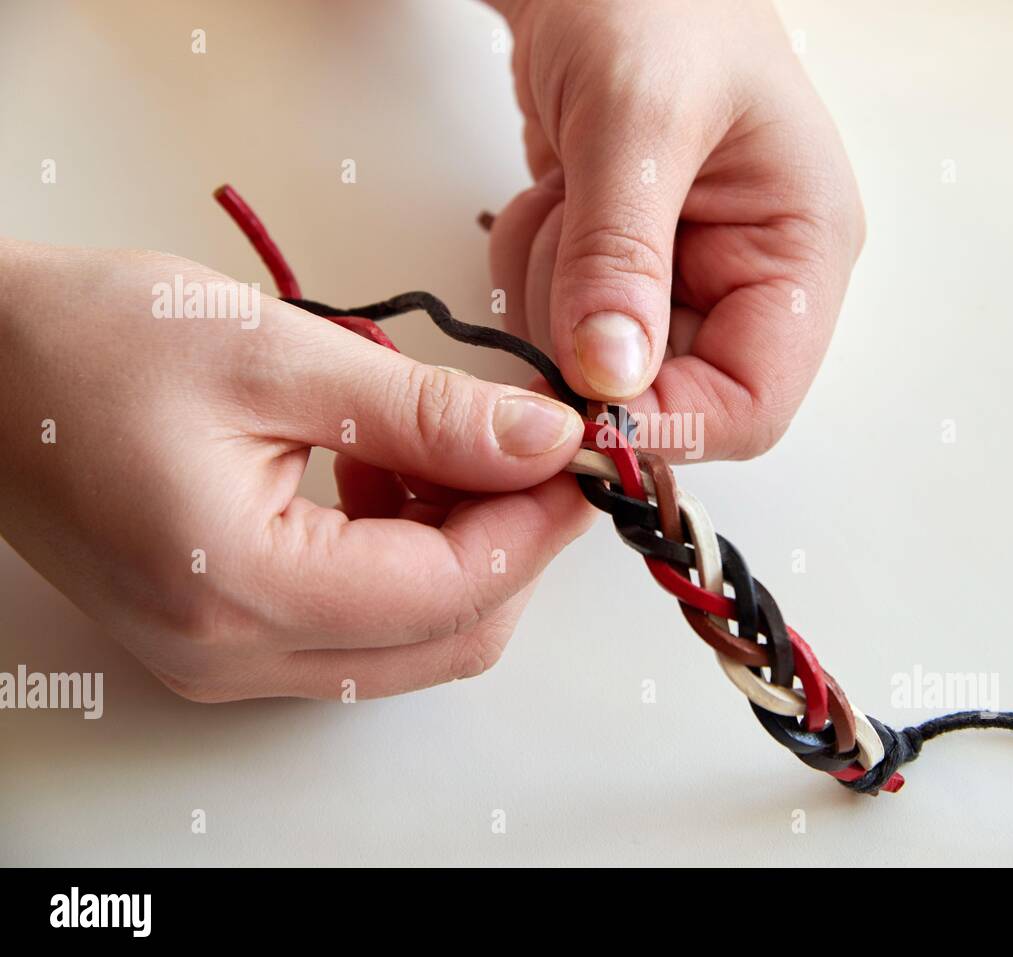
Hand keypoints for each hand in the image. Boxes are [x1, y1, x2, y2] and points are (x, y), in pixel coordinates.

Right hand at [0, 240, 591, 700]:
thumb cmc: (83, 345)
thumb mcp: (275, 353)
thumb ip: (426, 411)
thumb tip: (543, 441)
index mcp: (242, 593)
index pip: (453, 591)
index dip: (539, 523)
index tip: (584, 454)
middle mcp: (234, 655)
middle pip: (449, 636)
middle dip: (514, 541)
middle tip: (535, 446)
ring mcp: (228, 657)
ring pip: (413, 637)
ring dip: (463, 547)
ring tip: (445, 444)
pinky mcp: (227, 633)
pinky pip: (361, 623)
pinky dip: (406, 554)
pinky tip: (389, 472)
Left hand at [487, 0, 864, 459]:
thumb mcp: (635, 119)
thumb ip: (621, 257)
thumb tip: (611, 384)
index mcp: (800, 250)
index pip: (752, 403)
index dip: (669, 426)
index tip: (579, 404)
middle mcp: (752, 277)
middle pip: (666, 393)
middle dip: (588, 339)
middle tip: (563, 242)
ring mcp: (683, 274)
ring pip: (601, 364)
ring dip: (551, 295)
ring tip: (564, 191)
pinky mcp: (625, 265)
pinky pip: (562, 321)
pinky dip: (533, 270)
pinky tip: (554, 191)